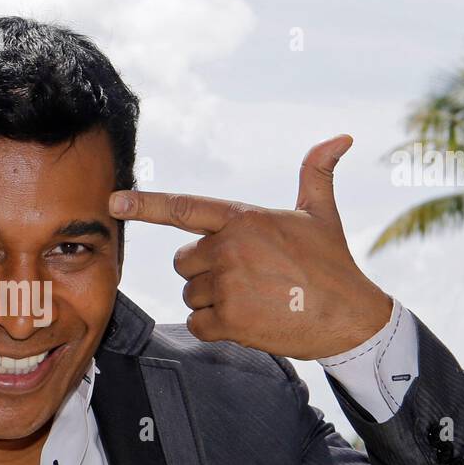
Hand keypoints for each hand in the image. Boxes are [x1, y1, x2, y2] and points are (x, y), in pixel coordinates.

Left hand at [108, 135, 390, 359]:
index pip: (184, 208)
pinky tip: (247, 321)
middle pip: (184, 262)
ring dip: (213, 301)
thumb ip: (317, 173)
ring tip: (253, 299)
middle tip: (245, 277)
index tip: (113, 202)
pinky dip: (215, 327)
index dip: (145, 204)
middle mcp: (230, 249)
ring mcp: (227, 286)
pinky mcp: (229, 320)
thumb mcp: (322, 214)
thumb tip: (342, 137)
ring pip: (190, 294)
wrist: (349, 318)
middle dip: (205, 271)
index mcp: (243, 220)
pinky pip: (197, 324)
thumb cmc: (332, 264)